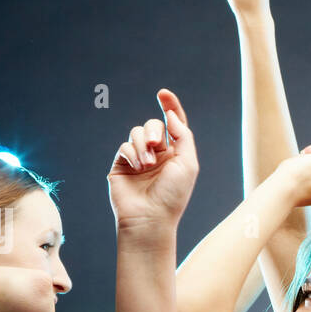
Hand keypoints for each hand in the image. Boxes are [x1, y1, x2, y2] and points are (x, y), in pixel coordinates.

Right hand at [109, 88, 199, 230]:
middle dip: (154, 131)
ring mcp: (139, 159)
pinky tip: (137, 167)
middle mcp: (158, 154)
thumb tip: (170, 115)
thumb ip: (182, 135)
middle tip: (156, 146)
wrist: (150, 217)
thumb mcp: (188, 164)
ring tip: (147, 165)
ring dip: (143, 144)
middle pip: (153, 125)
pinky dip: (132, 153)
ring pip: (136, 132)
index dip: (170, 106)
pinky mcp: (122, 165)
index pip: (173, 124)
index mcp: (176, 154)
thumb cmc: (173, 195)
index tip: (162, 93)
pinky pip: (125, 145)